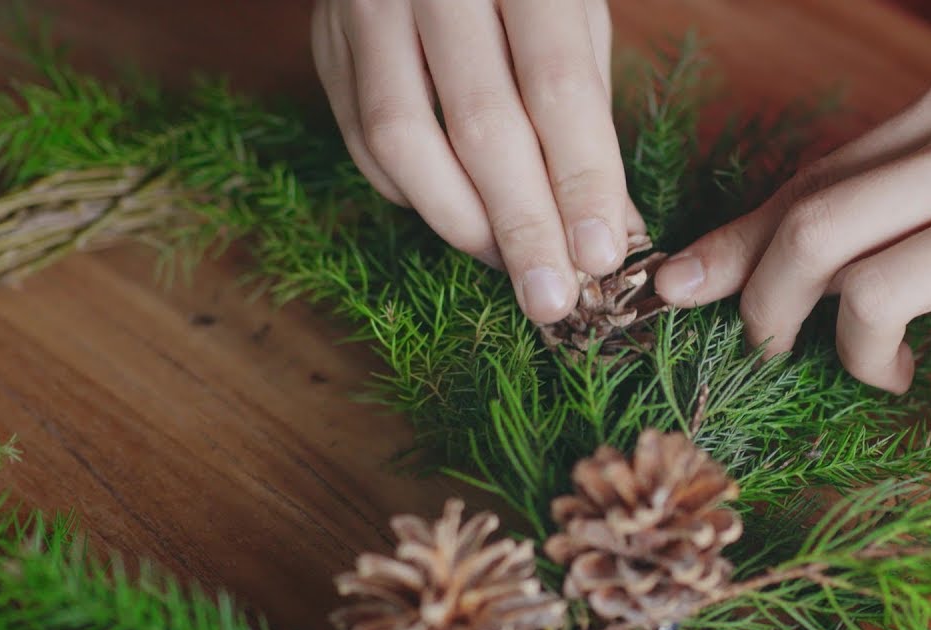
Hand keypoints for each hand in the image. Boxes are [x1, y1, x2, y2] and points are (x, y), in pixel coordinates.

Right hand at [312, 0, 632, 322]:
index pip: (555, 85)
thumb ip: (584, 114)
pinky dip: (412, 195)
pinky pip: (363, 139)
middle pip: (481, 124)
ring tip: (510, 270)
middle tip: (552, 299)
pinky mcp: (325, 41)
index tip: (602, 254)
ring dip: (462, 223)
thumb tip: (604, 228)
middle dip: (523, 225)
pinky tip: (458, 221)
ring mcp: (365, 6)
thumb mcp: (571, 11)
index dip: (581, 177)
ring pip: (404, 142)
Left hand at [655, 64, 930, 424]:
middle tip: (774, 347)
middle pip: (819, 234)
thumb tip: (710, 264)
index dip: (736, 248)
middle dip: (768, 307)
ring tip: (894, 371)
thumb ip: (859, 203)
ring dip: (863, 360)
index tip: (681, 291)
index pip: (811, 183)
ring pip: (874, 300)